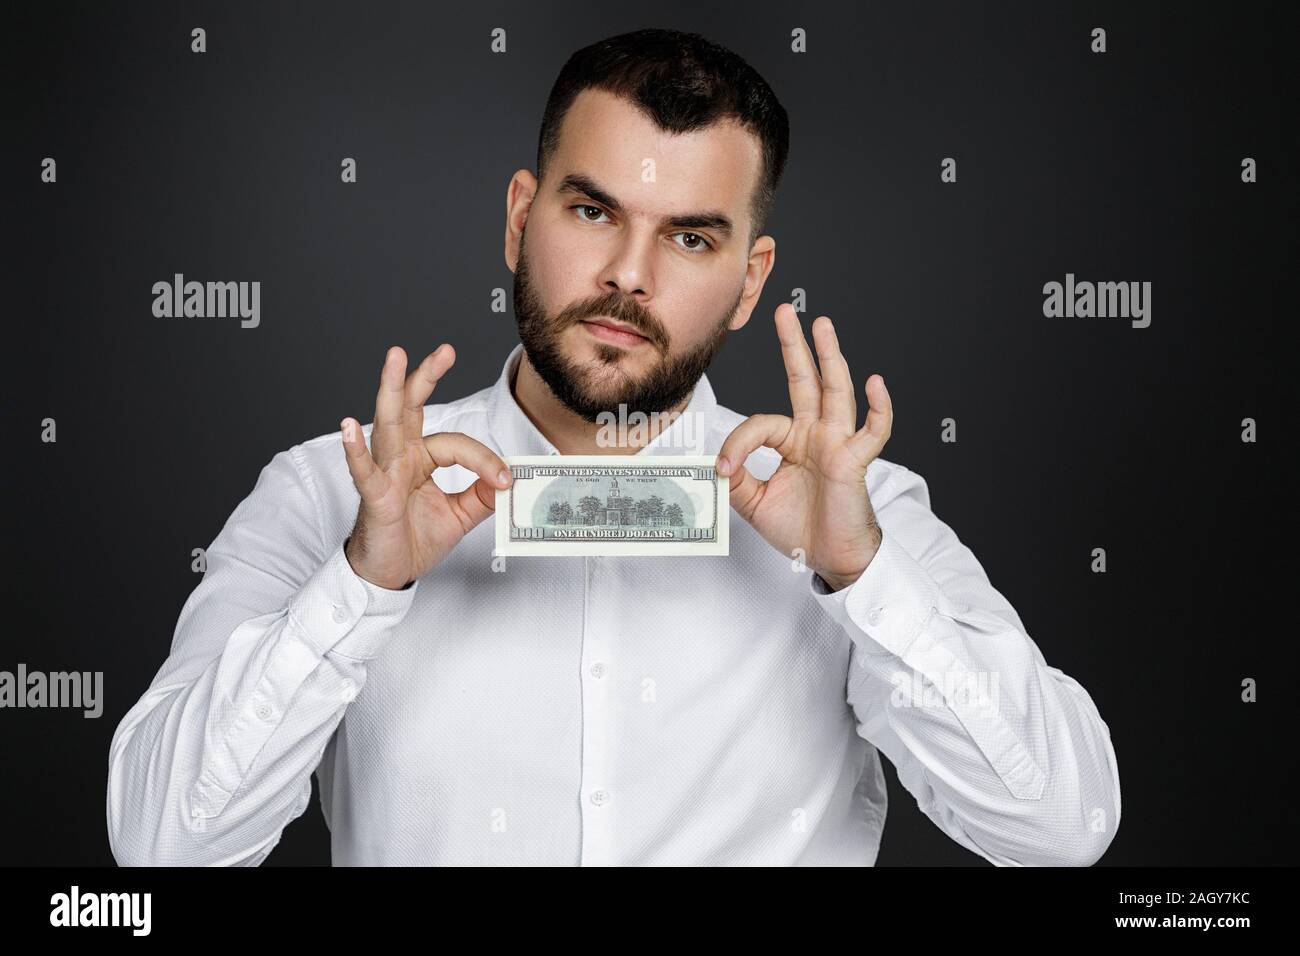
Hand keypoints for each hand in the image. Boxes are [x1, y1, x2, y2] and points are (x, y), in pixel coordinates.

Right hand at [340, 344, 511, 589]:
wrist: (387, 574)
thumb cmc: (413, 540)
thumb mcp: (459, 516)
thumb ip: (481, 495)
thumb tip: (508, 480)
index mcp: (421, 459)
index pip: (457, 444)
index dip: (484, 460)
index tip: (505, 480)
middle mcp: (401, 458)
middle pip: (413, 408)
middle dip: (427, 376)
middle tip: (446, 350)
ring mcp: (385, 474)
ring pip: (389, 425)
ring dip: (392, 390)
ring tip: (395, 358)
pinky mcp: (373, 497)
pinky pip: (364, 471)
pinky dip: (356, 450)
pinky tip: (349, 428)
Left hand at [717, 304, 892, 590]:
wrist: (828, 559)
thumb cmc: (799, 529)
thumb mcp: (753, 502)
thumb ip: (735, 478)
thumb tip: (717, 463)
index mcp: (793, 441)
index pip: (760, 423)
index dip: (737, 444)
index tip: (723, 471)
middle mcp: (816, 434)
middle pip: (805, 381)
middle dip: (794, 346)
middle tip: (783, 311)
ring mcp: (838, 444)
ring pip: (835, 392)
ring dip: (830, 357)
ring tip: (822, 325)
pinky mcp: (856, 461)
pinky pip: (873, 431)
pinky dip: (879, 407)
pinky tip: (875, 382)